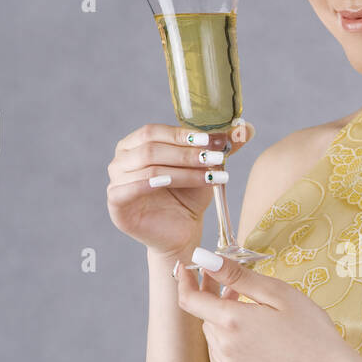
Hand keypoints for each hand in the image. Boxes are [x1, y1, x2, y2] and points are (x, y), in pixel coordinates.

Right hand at [106, 119, 254, 259]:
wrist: (181, 233)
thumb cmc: (189, 197)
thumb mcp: (206, 168)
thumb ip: (221, 147)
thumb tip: (245, 128)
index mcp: (135, 144)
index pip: (154, 131)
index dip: (183, 134)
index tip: (212, 141)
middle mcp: (121, 160)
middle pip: (151, 148)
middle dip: (187, 153)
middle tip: (216, 158)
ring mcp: (115, 182)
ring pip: (149, 168)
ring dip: (183, 171)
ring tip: (211, 175)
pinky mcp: (116, 204)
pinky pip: (131, 189)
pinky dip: (154, 185)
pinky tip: (175, 184)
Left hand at [175, 248, 360, 361]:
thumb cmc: (310, 331)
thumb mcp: (277, 294)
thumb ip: (238, 276)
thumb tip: (206, 259)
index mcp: (231, 321)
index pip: (189, 299)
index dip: (185, 281)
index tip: (187, 267)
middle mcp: (224, 347)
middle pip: (205, 316)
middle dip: (214, 299)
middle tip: (238, 288)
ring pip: (215, 336)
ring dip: (225, 320)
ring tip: (254, 312)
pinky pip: (226, 354)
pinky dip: (233, 340)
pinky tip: (260, 337)